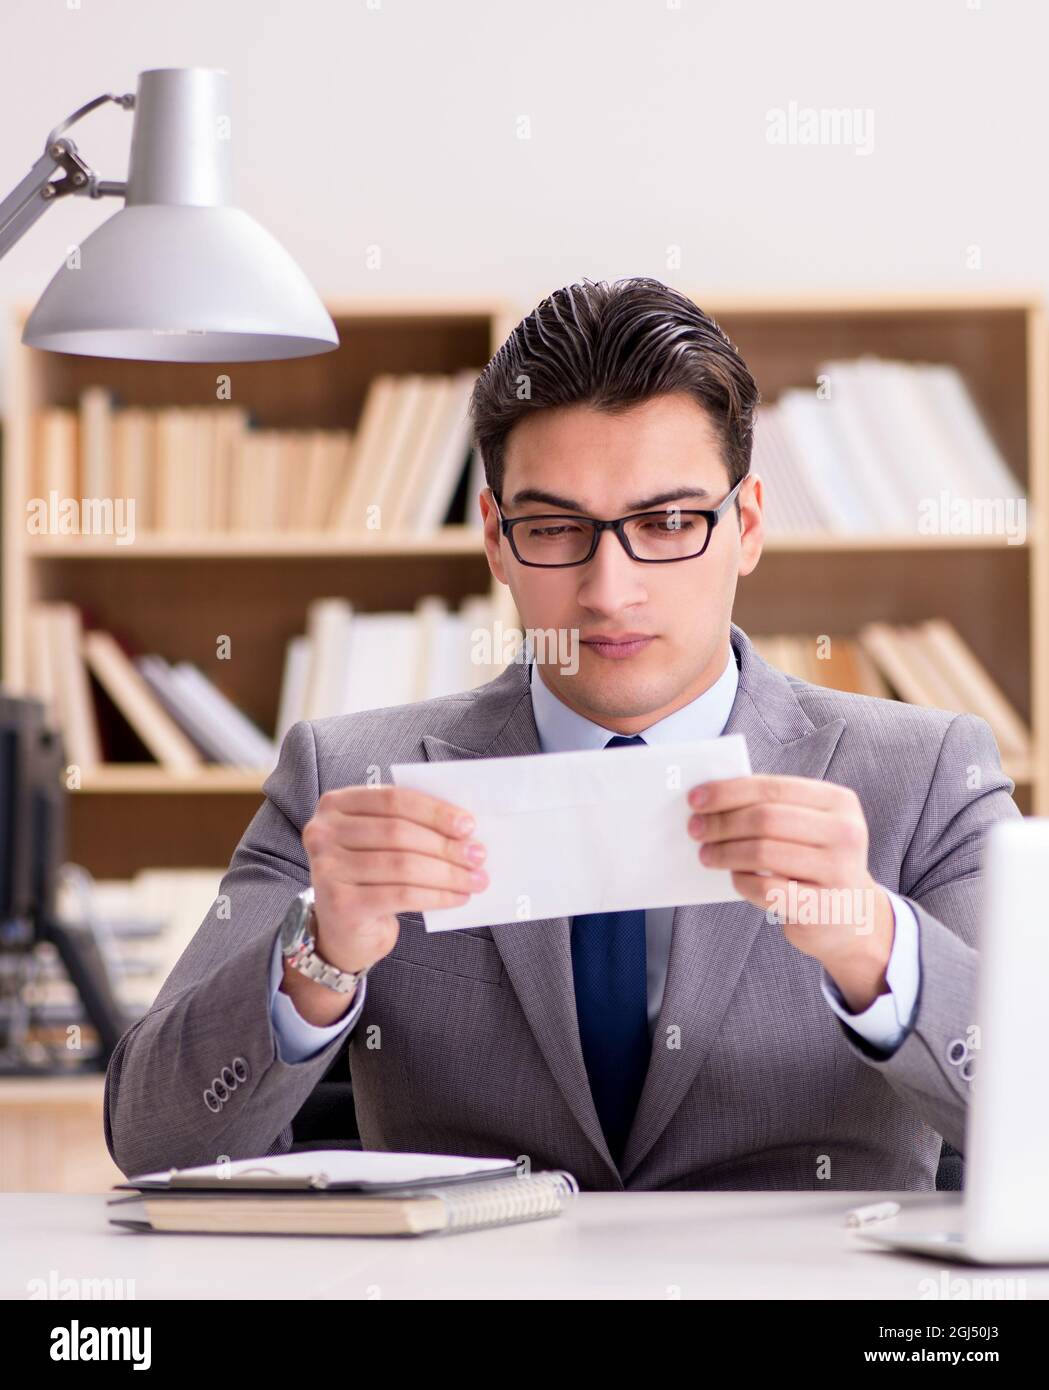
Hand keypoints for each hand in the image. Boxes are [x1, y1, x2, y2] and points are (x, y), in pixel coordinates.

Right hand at [286, 787, 487, 1023]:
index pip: (392, 799)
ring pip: (402, 865)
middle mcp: (323, 833)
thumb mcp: (382, 843)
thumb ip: (410, 825)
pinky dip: (436, 896)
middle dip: (445, 845)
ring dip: (447, 873)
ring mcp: (327, 869)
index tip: (468, 824)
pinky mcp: (340, 904)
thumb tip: (463, 829)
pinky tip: (458, 897)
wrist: (344, 929)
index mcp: (336, 805)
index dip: (434, 811)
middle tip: (478, 855)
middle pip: (398, 832)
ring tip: (476, 879)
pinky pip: (401, 895)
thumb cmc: (371, 877)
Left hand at [686, 774, 894, 1011]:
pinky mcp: (824, 907)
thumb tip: (712, 802)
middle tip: (695, 829)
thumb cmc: (815, 864)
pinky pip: (767, 888)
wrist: (851, 918)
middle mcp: (846, 833)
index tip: (696, 799)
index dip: (729, 791)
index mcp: (839, 802)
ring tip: (706, 855)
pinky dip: (742, 881)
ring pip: (763, 852)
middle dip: (722, 823)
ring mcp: (839, 871)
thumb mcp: (808, 829)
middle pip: (766, 818)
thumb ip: (772, 810)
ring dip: (725, 852)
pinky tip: (734, 878)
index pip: (773, 787)